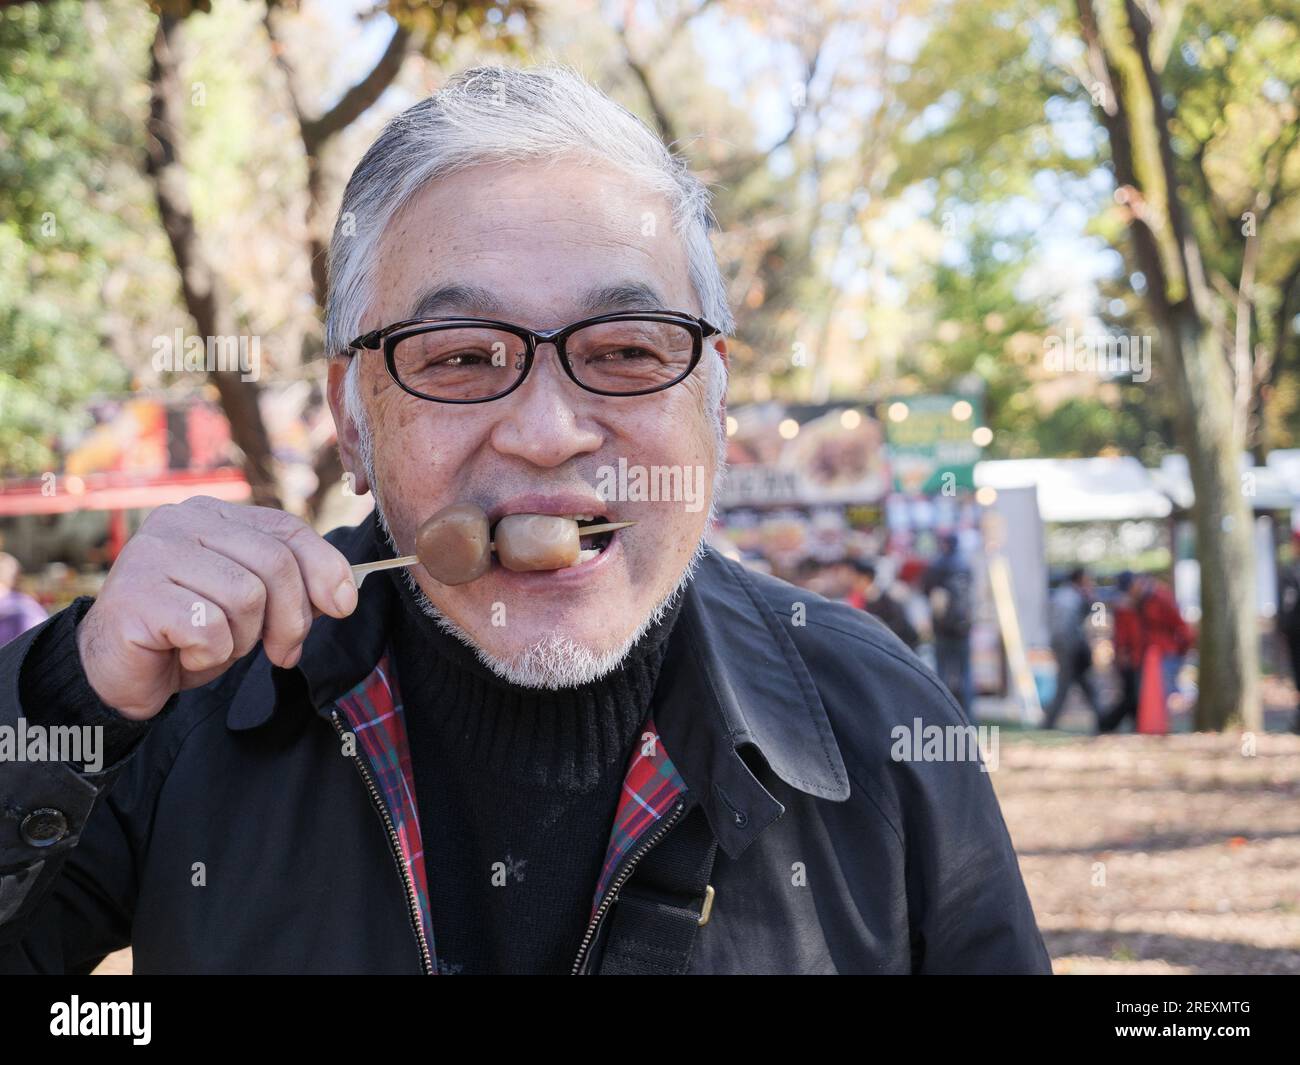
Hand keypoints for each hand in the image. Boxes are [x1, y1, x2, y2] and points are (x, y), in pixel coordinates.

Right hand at [76, 497, 357, 720]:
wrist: (118, 671)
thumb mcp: (252, 604)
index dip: (326, 568)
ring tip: (215, 645)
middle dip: (292, 618)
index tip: (343, 606)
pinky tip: (184, 653)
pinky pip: (210, 629)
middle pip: (275, 564)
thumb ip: (293, 586)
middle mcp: (180, 520)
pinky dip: (210, 654)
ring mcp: (154, 553)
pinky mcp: (138, 594)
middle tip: (283, 652)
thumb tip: (344, 594)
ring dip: (243, 639)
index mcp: (212, 514)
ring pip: (246, 597)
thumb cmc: (190, 633)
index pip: (288, 529)